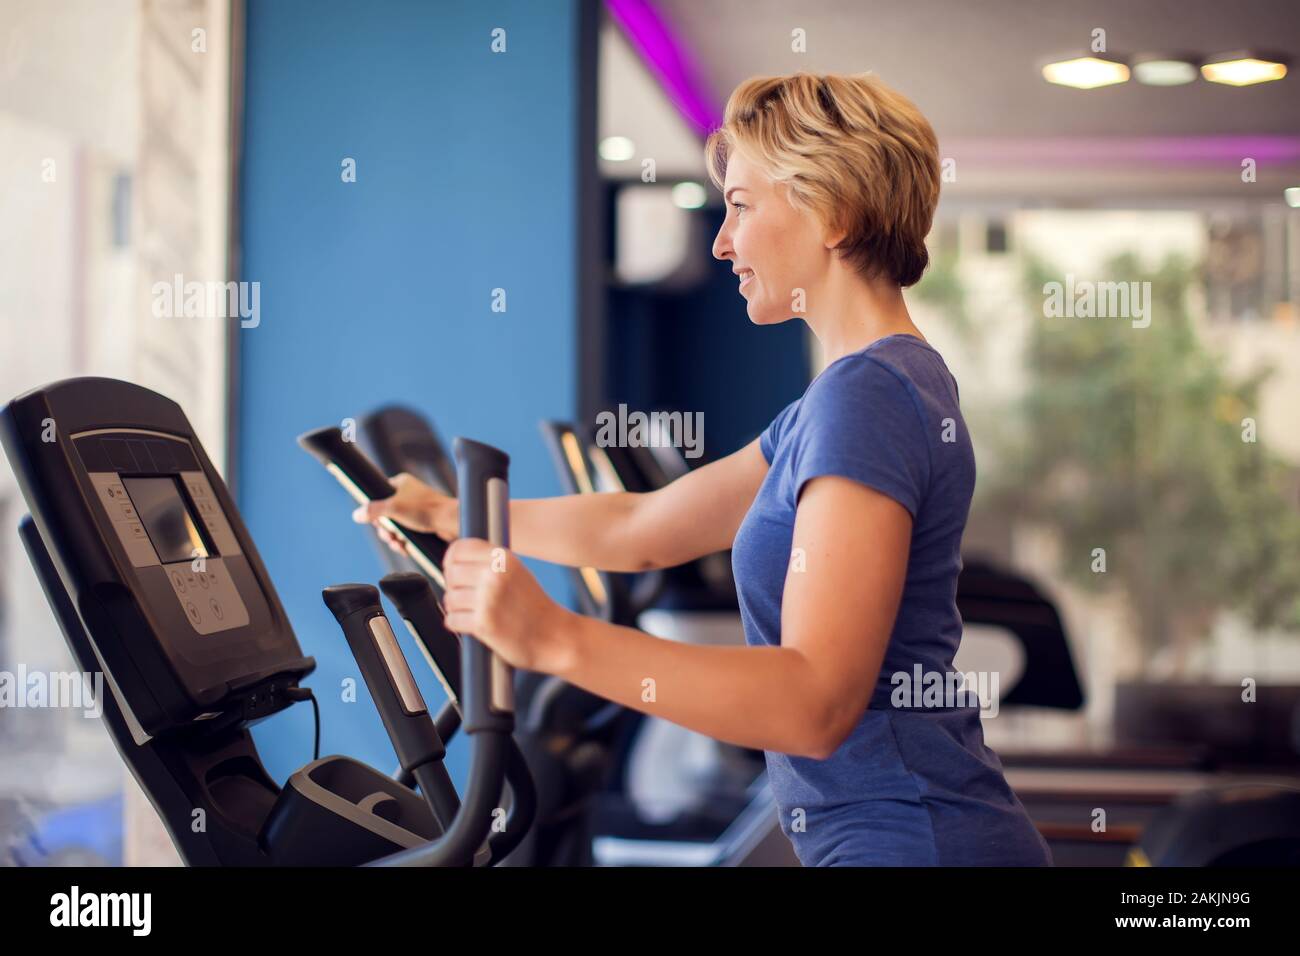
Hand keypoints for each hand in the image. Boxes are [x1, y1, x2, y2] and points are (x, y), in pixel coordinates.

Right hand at [352, 473, 457, 553]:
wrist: (452, 523)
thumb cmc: (426, 510)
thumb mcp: (393, 509)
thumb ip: (372, 510)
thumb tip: (356, 514)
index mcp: (401, 484)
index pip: (378, 495)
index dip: (375, 511)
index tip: (377, 521)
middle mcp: (408, 495)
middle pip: (385, 515)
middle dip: (385, 530)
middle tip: (389, 536)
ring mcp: (416, 510)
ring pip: (395, 526)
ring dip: (393, 538)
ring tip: (398, 545)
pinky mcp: (423, 524)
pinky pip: (406, 534)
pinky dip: (403, 542)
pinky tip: (405, 548)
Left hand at [442, 538, 574, 673]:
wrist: (554, 637)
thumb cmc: (535, 608)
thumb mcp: (518, 572)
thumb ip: (490, 563)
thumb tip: (454, 562)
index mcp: (504, 558)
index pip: (459, 548)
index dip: (451, 560)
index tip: (453, 570)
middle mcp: (495, 575)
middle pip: (451, 573)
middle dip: (454, 587)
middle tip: (467, 598)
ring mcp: (488, 599)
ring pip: (449, 598)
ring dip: (456, 608)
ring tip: (474, 613)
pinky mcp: (483, 623)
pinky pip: (451, 620)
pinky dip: (458, 625)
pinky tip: (474, 626)